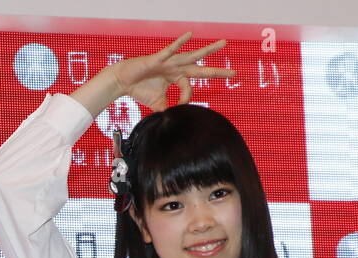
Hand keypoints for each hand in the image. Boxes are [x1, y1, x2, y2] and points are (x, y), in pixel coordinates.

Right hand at [110, 33, 234, 109]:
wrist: (123, 81)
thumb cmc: (139, 89)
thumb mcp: (157, 103)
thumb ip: (167, 110)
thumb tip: (172, 122)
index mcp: (176, 77)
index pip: (188, 87)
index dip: (186, 97)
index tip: (180, 106)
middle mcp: (176, 67)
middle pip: (200, 69)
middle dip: (217, 71)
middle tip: (234, 73)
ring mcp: (169, 61)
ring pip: (192, 55)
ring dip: (208, 50)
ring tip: (223, 44)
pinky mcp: (159, 58)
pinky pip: (171, 49)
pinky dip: (180, 42)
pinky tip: (189, 35)